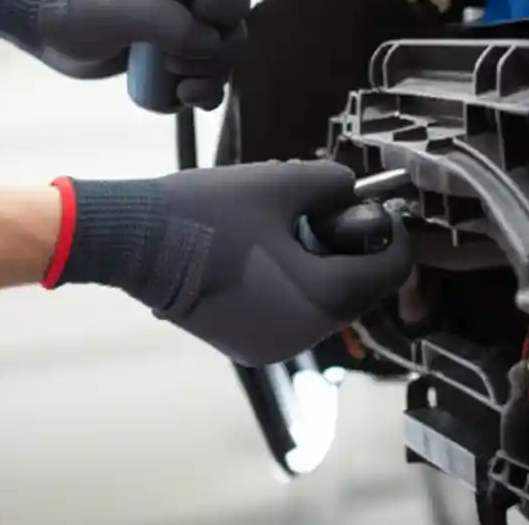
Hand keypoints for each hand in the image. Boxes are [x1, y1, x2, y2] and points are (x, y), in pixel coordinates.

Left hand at [0, 0, 249, 108]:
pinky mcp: (176, 64)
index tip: (199, 11)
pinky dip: (204, 95)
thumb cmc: (83, 7)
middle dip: (215, 52)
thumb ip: (171, 23)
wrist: (50, 34)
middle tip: (174, 58)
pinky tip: (184, 98)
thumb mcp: (125, 9)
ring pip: (224, 61)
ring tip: (180, 86)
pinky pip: (208, 84)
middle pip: (236, 30)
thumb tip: (211, 46)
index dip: (227, 5)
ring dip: (210, 78)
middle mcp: (193, 1)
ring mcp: (186, 34)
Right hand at [45, 161, 413, 365]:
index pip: (390, 270)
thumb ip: (333, 184)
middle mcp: (305, 334)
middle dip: (351, 251)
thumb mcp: (281, 182)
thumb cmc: (207, 211)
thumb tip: (353, 192)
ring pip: (323, 304)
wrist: (135, 244)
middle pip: (357, 291)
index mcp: (322, 296)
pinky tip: (262, 255)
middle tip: (323, 213)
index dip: (392, 235)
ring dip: (320, 268)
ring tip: (286, 231)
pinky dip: (292, 288)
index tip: (379, 208)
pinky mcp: (249, 347)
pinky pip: (291, 316)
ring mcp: (275, 346)